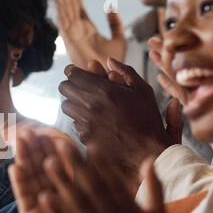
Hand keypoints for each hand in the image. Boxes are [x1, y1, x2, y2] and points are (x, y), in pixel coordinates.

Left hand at [34, 138, 163, 212]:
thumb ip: (154, 186)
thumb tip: (149, 159)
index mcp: (129, 207)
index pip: (113, 179)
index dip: (100, 162)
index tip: (88, 144)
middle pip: (92, 186)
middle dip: (76, 164)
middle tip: (59, 144)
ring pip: (78, 203)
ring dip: (62, 182)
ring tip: (46, 163)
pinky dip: (56, 212)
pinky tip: (43, 197)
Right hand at [51, 0, 125, 68]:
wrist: (106, 77)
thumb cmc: (112, 64)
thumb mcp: (118, 38)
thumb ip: (115, 22)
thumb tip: (111, 6)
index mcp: (86, 28)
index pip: (78, 4)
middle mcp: (76, 28)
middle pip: (69, 2)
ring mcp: (72, 32)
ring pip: (65, 5)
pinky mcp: (69, 36)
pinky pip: (64, 15)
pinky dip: (60, 2)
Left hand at [59, 60, 170, 186]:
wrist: (148, 152)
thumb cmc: (148, 120)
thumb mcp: (143, 90)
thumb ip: (125, 71)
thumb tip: (109, 61)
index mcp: (105, 91)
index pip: (73, 74)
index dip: (73, 72)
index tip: (75, 73)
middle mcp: (92, 106)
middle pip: (64, 88)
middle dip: (71, 86)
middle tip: (79, 89)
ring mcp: (87, 124)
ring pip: (66, 106)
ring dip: (74, 104)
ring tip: (87, 106)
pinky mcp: (85, 139)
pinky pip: (74, 124)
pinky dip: (81, 122)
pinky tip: (94, 124)